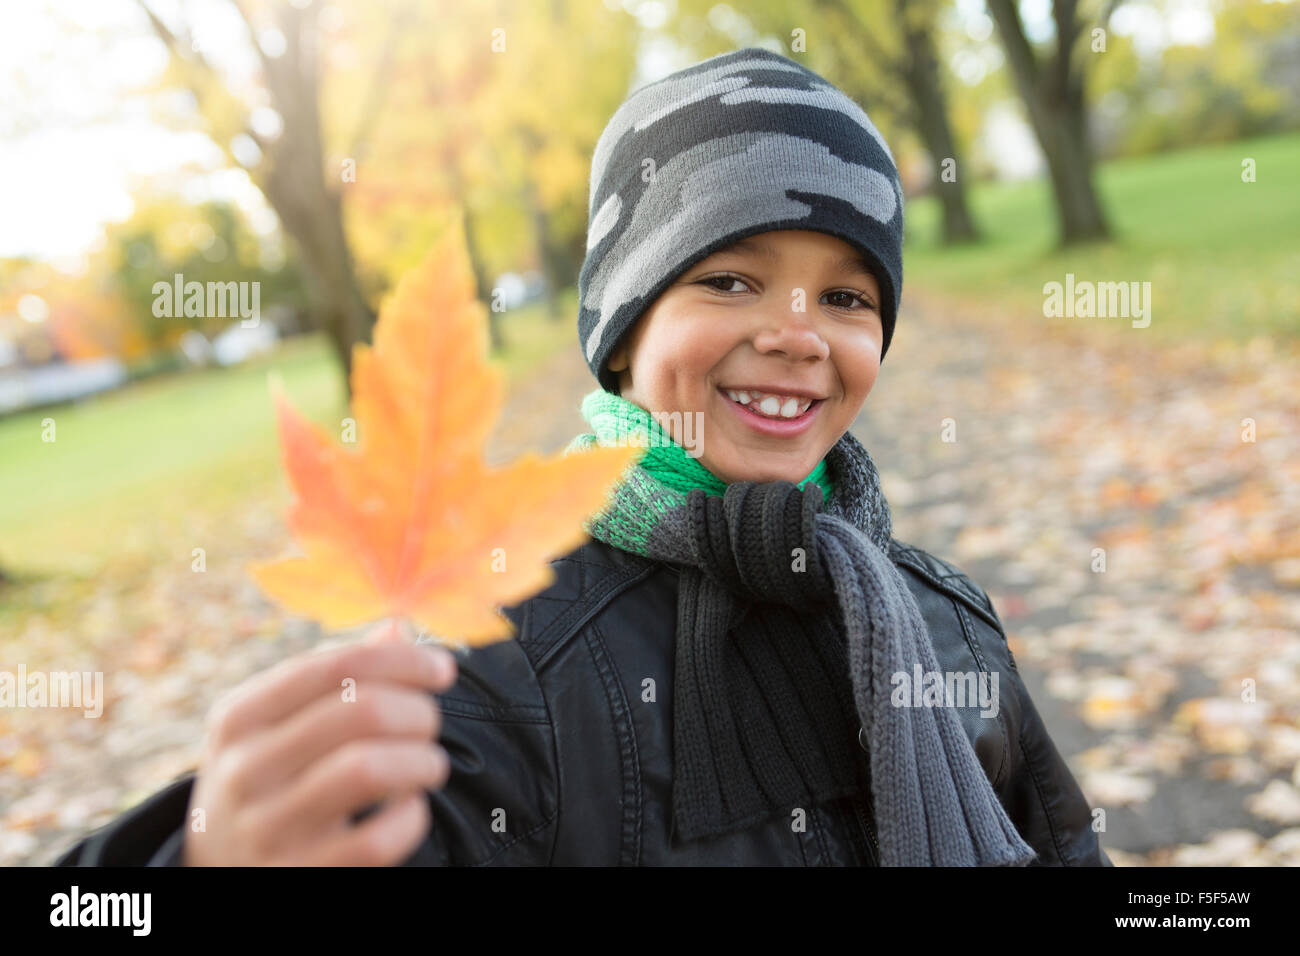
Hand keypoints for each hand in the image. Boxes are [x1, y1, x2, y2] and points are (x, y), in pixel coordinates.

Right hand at [183, 620, 457, 864]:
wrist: (216, 869)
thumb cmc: (269, 776)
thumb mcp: (276, 723)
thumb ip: (337, 676)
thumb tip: (400, 629)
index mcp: (240, 716)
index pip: (336, 665)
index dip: (403, 660)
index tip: (442, 668)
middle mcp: (245, 770)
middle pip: (361, 712)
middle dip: (418, 711)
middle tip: (428, 724)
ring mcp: (269, 829)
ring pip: (370, 770)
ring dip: (421, 760)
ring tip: (426, 764)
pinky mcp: (300, 877)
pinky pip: (378, 840)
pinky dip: (411, 817)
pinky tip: (408, 808)